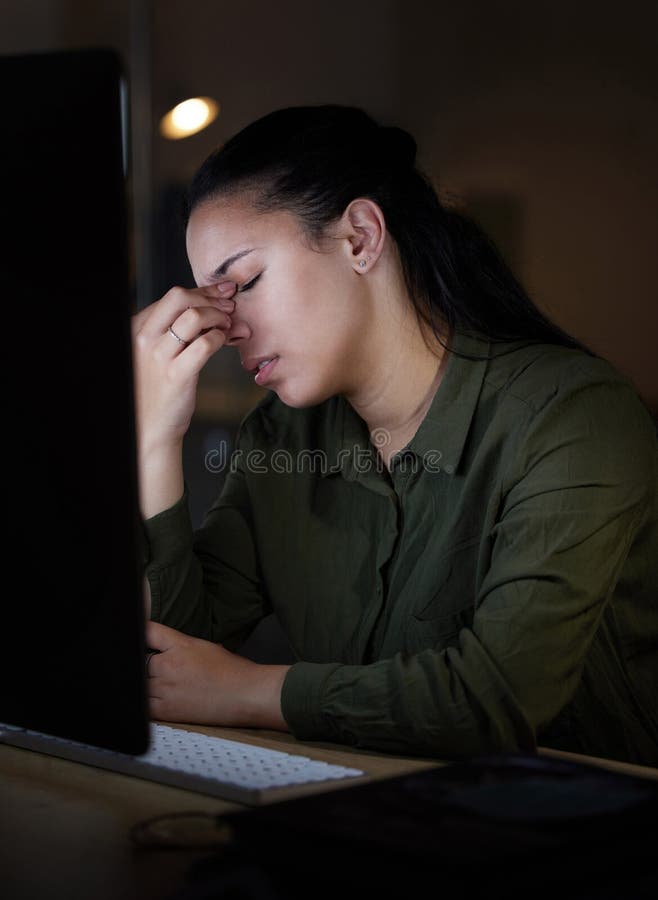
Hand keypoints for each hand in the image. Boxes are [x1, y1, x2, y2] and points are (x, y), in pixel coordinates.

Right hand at [132, 282, 236, 457]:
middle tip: (229, 308)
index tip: (223, 294)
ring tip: (230, 327)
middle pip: (180, 297)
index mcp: (138, 328)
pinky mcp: (177, 375)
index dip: (203, 292)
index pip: (173, 297)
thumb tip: (213, 305)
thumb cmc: (158, 388)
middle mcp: (145, 338)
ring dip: (219, 317)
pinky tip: (225, 342)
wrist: (150, 426)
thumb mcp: (157, 352)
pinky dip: (221, 338)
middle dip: (211, 299)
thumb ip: (176, 329)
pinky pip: (205, 344)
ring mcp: (159, 357)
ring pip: (194, 317)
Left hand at [145, 621, 290, 730]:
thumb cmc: (232, 670)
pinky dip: (143, 703)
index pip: (147, 631)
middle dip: (143, 663)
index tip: (133, 634)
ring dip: (143, 683)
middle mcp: (169, 665)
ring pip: (138, 684)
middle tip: (152, 667)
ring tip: (156, 684)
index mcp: (180, 645)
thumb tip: (160, 649)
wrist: (246, 694)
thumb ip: (178, 645)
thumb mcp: (204, 646)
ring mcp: (165, 689)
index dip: (137, 632)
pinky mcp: (167, 711)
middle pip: (139, 660)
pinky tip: (152, 699)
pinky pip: (142, 706)